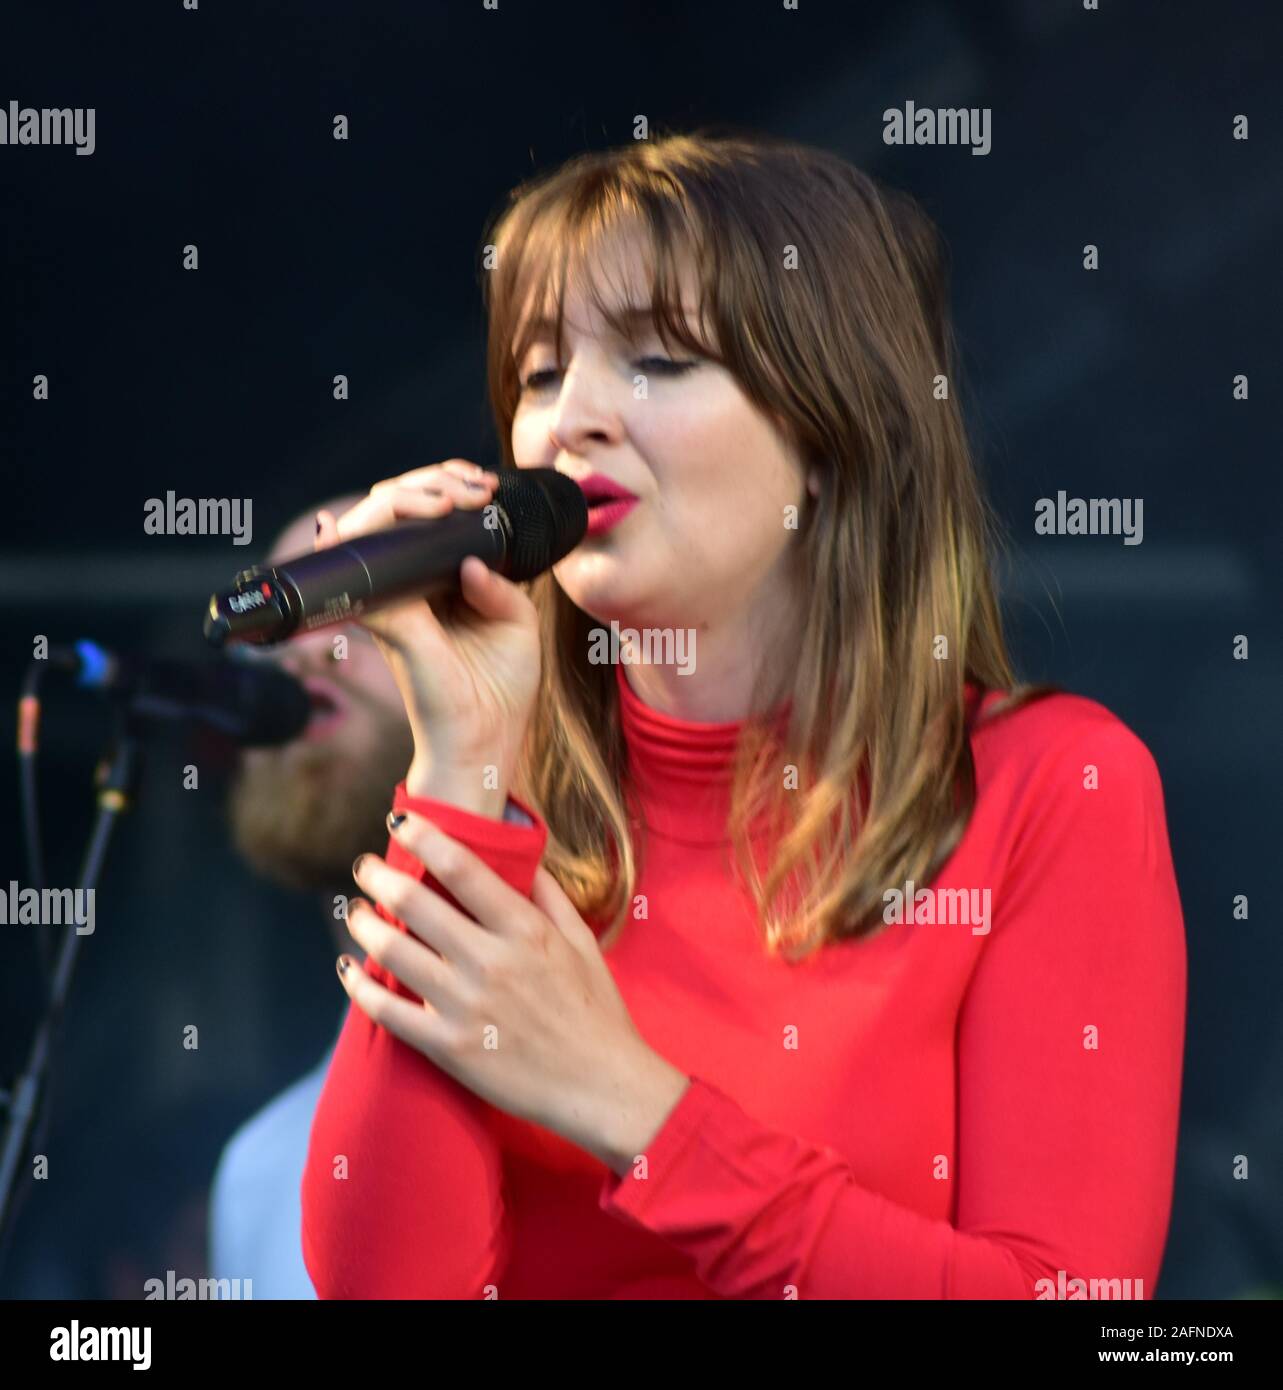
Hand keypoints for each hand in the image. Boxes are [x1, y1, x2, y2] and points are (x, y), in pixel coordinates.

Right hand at [316, 461, 541, 805]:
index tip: (486, 487)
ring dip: (407, 495)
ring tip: (450, 498)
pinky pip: (365, 565)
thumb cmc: (499, 689)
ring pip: (371, 523)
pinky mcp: (387, 618)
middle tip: (474, 488)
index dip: (447, 486)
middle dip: (431, 480)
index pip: (426, 516)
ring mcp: (392, 600)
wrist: (485, 742)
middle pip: (395, 508)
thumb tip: (468, 557)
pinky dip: (367, 533)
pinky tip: (399, 515)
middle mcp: (407, 586)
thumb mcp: (517, 624)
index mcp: (437, 582)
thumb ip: (498, 582)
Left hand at [340, 810, 691, 1172]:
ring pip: (392, 951)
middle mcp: (491, 961)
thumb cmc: (596, 1011)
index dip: (424, 836)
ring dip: (363, 924)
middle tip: (364, 866)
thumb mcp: (582, 942)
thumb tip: (520, 859)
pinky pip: (387, 1011)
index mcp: (525, 930)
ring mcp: (465, 1006)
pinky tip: (349, 969)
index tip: (402, 821)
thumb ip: (548, 896)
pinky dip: (359, 987)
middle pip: (414, 903)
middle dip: (379, 876)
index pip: (461, 867)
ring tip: (355, 912)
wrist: (602, 1086)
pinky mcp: (448, 1048)